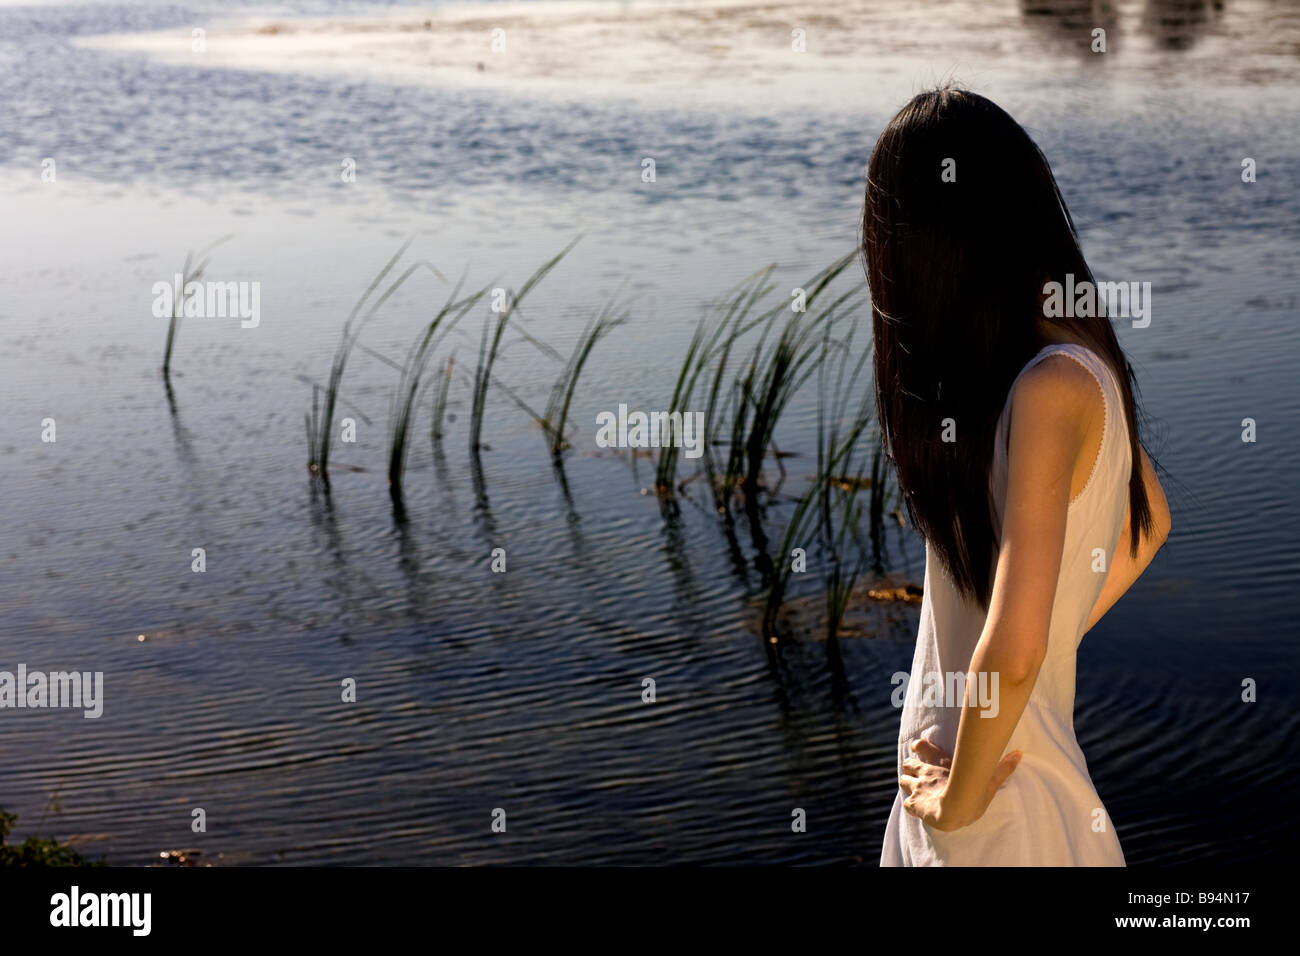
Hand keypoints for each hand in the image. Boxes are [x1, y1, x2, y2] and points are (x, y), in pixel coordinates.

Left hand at [899, 738, 1021, 831]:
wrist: (954, 811)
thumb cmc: (972, 795)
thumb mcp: (989, 781)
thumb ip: (1003, 768)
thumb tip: (1020, 753)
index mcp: (941, 765)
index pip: (922, 746)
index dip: (919, 747)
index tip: (918, 748)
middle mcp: (925, 773)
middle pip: (908, 763)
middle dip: (911, 768)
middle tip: (918, 774)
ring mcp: (917, 788)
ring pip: (903, 781)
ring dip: (908, 784)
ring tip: (914, 790)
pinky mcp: (913, 804)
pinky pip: (906, 803)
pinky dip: (910, 805)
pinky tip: (916, 809)